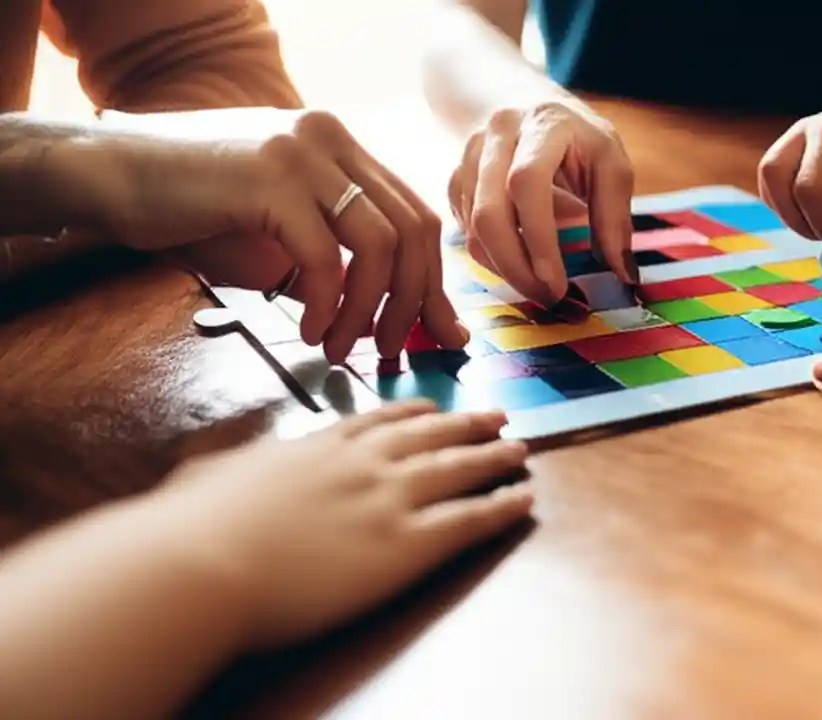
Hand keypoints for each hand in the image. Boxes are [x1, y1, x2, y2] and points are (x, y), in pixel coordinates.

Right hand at [81, 109, 466, 361]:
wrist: (111, 175)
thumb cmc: (194, 215)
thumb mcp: (282, 244)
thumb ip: (339, 272)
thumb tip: (393, 324)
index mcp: (344, 150)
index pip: (416, 217)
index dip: (432, 282)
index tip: (438, 334)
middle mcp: (333, 140)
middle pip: (413, 230)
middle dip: (412, 302)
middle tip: (390, 350)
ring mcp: (304, 151)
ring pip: (380, 243)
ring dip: (368, 310)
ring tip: (340, 347)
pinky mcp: (270, 175)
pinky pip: (324, 254)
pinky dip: (326, 302)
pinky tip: (307, 330)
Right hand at [155, 402, 531, 647]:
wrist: (201, 566)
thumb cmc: (190, 529)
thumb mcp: (206, 474)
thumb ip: (226, 462)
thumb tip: (210, 462)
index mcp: (317, 446)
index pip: (376, 421)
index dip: (412, 414)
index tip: (433, 408)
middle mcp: (361, 464)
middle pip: (429, 436)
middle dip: (466, 425)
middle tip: (496, 416)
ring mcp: (388, 500)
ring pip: (458, 469)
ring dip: (493, 458)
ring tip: (520, 449)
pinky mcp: (406, 545)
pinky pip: (469, 520)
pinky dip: (500, 507)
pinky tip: (522, 499)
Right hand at [448, 100, 636, 306]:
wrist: (521, 98)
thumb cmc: (576, 136)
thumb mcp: (609, 160)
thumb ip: (615, 214)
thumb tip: (623, 273)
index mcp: (543, 123)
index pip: (527, 183)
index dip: (538, 238)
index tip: (558, 282)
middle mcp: (498, 134)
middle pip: (489, 211)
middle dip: (517, 266)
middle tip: (548, 297)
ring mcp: (470, 155)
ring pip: (472, 226)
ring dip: (504, 267)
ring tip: (538, 289)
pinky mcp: (456, 177)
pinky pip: (464, 229)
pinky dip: (490, 256)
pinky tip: (517, 266)